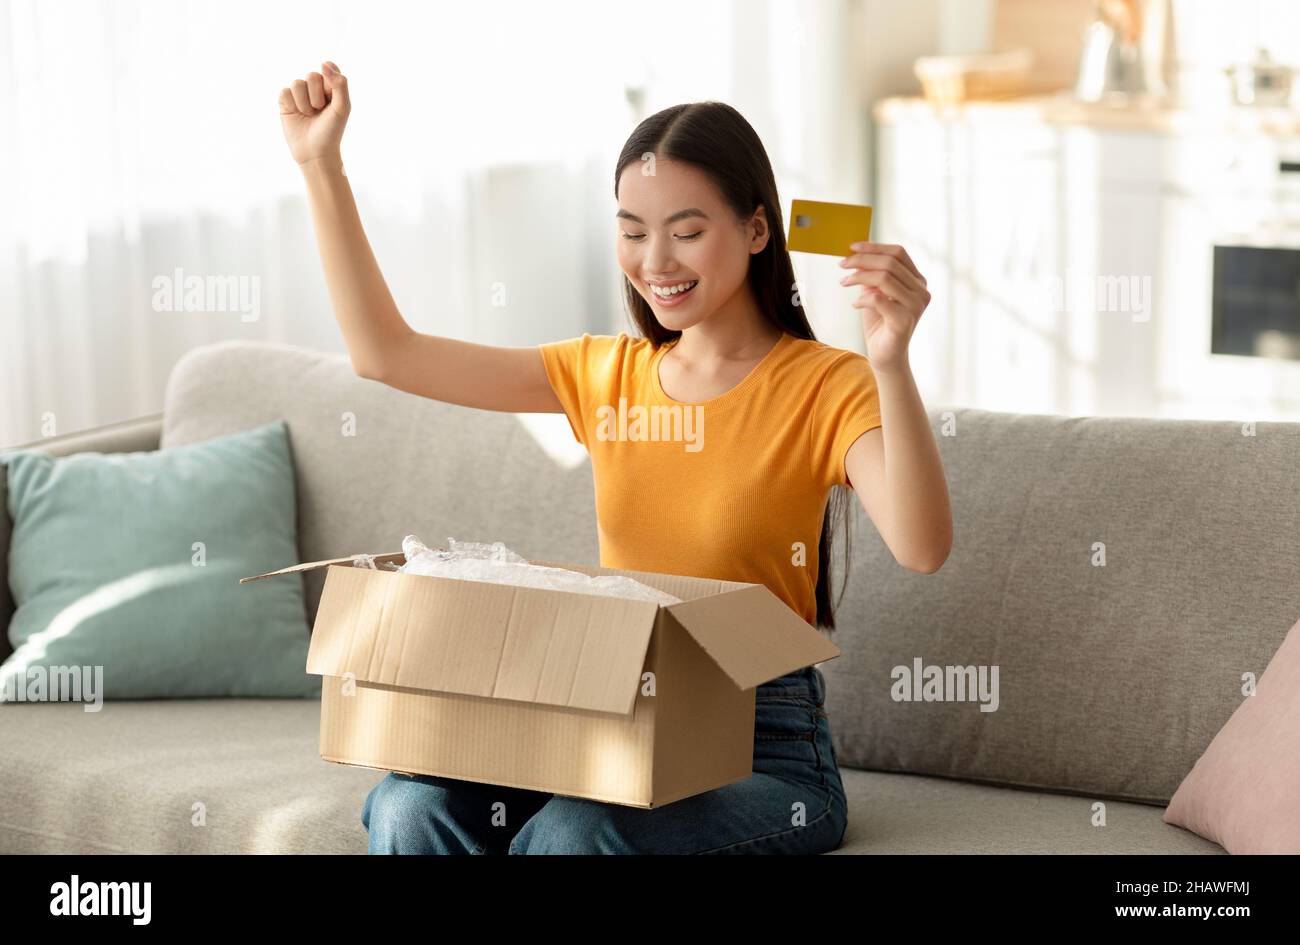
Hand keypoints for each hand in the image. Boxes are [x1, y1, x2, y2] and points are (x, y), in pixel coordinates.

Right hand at [278, 61, 350, 166]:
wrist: (315, 152)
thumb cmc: (331, 131)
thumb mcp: (342, 108)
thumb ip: (339, 84)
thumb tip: (324, 63)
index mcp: (331, 87)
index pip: (328, 68)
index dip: (329, 81)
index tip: (331, 96)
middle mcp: (315, 88)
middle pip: (312, 75)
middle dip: (317, 96)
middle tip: (320, 111)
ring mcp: (299, 94)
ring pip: (297, 83)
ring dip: (304, 103)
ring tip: (309, 115)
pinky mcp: (285, 101)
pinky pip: (285, 92)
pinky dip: (292, 105)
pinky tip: (296, 115)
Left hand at [838, 242, 930, 371]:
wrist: (885, 356)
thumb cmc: (880, 323)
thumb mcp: (874, 293)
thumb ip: (872, 275)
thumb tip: (857, 255)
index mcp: (917, 281)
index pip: (898, 253)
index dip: (874, 247)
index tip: (852, 247)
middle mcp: (921, 291)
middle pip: (890, 263)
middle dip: (862, 260)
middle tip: (842, 265)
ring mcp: (915, 306)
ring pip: (884, 278)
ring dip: (859, 277)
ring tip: (844, 283)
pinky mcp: (904, 321)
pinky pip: (878, 299)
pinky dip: (862, 299)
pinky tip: (855, 305)